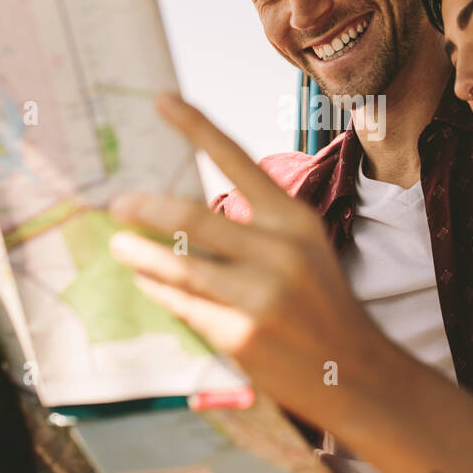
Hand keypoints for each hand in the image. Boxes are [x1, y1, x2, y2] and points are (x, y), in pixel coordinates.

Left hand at [108, 94, 388, 423]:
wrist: (356, 372)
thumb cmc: (323, 305)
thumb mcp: (305, 251)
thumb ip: (256, 228)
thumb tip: (185, 211)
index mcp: (294, 221)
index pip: (238, 161)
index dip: (197, 127)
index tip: (161, 100)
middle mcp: (279, 251)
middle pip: (192, 217)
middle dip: (145, 208)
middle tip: (116, 202)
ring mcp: (259, 295)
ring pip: (178, 266)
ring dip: (141, 254)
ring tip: (119, 244)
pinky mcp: (241, 335)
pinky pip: (184, 305)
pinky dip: (160, 291)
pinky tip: (148, 282)